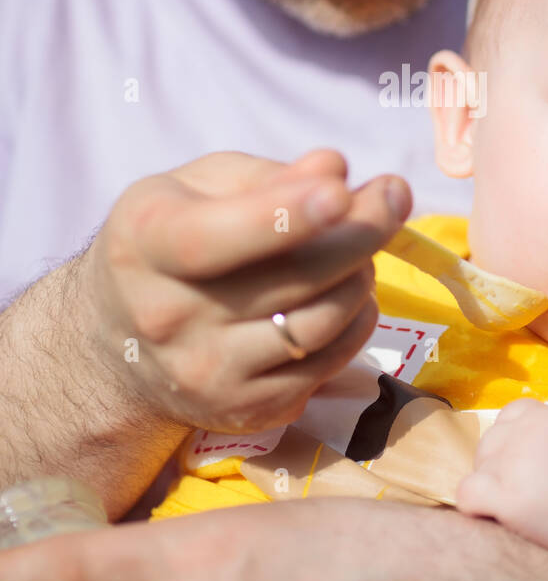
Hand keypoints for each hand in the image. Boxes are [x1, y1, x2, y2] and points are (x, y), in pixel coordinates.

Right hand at [78, 147, 411, 430]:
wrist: (121, 345)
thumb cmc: (171, 241)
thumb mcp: (197, 188)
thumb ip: (267, 175)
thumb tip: (335, 170)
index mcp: (147, 243)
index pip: (211, 239)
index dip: (281, 217)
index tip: (341, 192)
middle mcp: (168, 317)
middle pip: (290, 281)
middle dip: (359, 233)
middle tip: (393, 194)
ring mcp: (208, 373)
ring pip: (321, 323)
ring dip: (360, 276)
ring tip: (358, 249)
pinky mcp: (247, 411)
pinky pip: (329, 363)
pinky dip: (355, 321)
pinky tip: (346, 294)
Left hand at [456, 399, 547, 559]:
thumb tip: (534, 447)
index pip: (509, 417)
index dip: (512, 441)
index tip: (525, 463)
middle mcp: (527, 431)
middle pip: (490, 442)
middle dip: (498, 465)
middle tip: (520, 492)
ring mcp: (515, 461)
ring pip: (478, 467)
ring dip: (490, 486)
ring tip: (514, 507)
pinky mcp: (508, 495)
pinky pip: (467, 493)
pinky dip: (474, 505)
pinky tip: (492, 516)